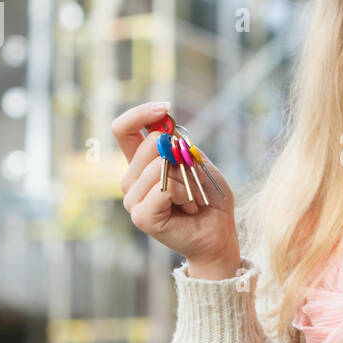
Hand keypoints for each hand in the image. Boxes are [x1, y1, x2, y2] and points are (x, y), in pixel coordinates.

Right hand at [113, 102, 239, 268]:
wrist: (219, 233)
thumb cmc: (210, 199)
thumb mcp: (199, 163)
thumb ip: (181, 146)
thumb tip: (165, 133)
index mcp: (141, 164)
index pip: (124, 129)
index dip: (140, 114)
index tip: (165, 109)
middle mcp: (131, 180)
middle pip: (149, 144)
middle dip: (182, 155)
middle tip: (195, 177)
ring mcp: (133, 199)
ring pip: (158, 166)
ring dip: (187, 178)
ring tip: (193, 197)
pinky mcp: (141, 216)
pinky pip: (164, 189)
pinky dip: (184, 193)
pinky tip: (189, 208)